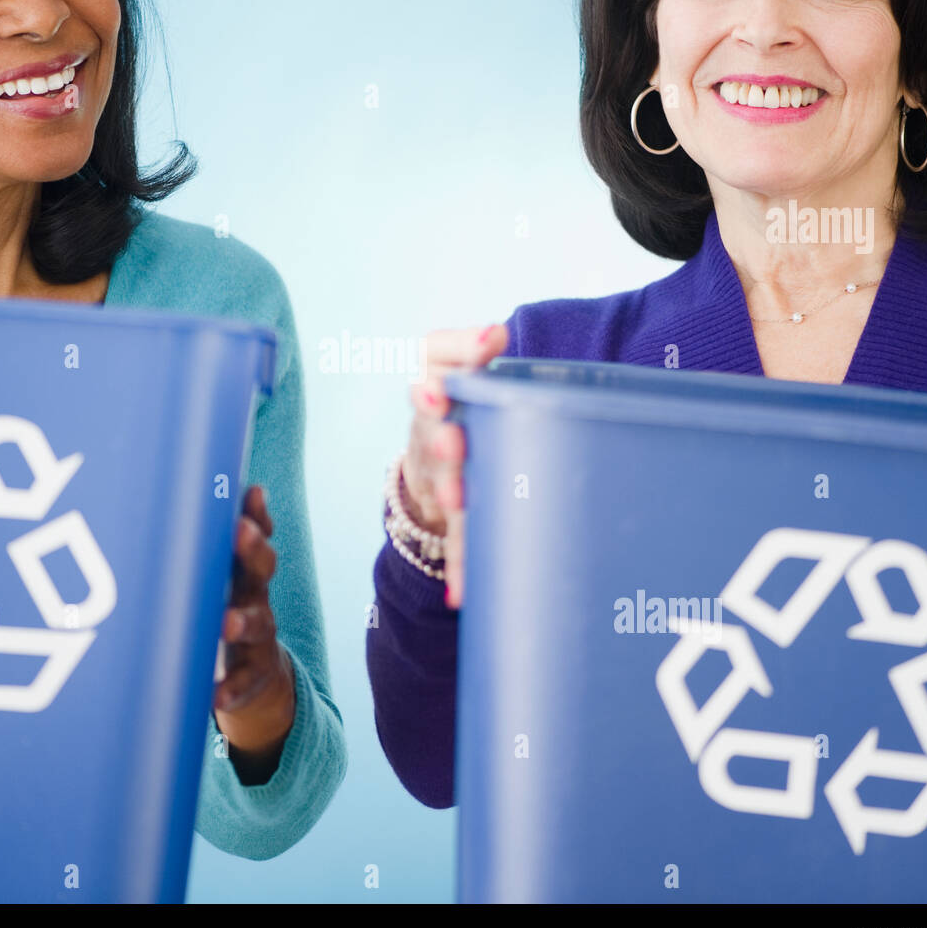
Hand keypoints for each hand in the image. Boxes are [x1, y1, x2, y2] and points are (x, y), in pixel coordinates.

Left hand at [213, 485, 295, 782]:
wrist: (257, 680)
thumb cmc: (224, 615)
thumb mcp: (220, 581)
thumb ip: (201, 549)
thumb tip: (164, 492)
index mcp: (243, 572)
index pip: (255, 537)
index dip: (256, 515)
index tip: (252, 493)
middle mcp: (255, 599)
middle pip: (261, 571)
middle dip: (253, 549)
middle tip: (241, 532)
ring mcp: (257, 639)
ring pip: (258, 625)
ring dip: (244, 621)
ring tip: (229, 623)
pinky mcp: (251, 678)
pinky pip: (242, 683)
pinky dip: (231, 689)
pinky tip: (217, 697)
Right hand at [403, 323, 508, 607]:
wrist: (439, 452)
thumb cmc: (461, 399)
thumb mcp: (460, 364)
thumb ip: (474, 346)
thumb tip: (496, 332)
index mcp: (435, 386)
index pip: (436, 368)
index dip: (452, 366)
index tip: (467, 363)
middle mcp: (429, 428)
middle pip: (433, 431)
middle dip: (442, 435)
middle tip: (452, 436)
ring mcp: (438, 473)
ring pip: (444, 482)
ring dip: (450, 489)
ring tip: (458, 498)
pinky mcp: (451, 512)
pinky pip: (455, 541)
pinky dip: (459, 569)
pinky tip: (461, 595)